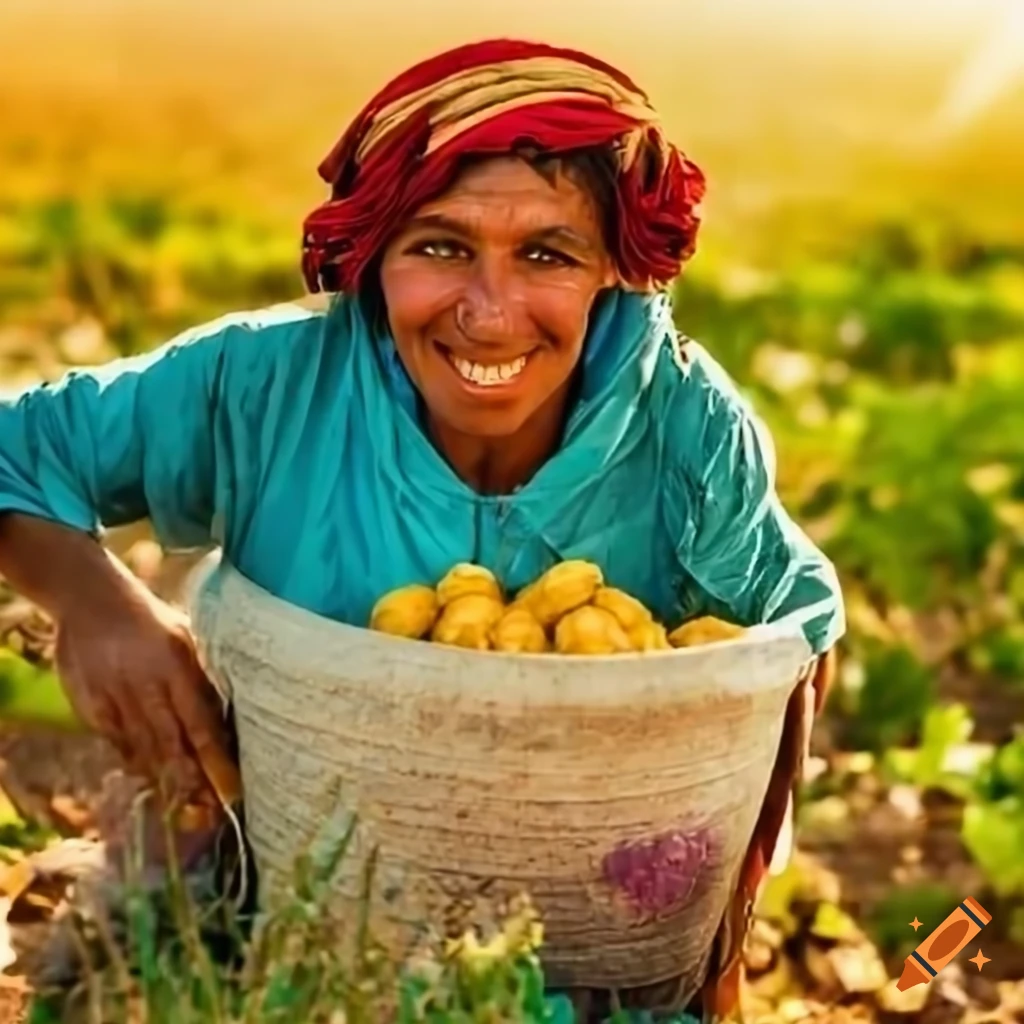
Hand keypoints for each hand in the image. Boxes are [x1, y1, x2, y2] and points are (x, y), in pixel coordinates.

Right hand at [53, 576, 237, 805]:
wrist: (91, 601)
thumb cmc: (152, 619)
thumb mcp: (187, 635)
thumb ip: (206, 670)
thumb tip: (238, 703)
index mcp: (176, 668)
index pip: (201, 724)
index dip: (217, 760)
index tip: (233, 786)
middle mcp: (145, 686)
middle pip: (171, 744)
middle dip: (192, 779)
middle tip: (210, 808)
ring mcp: (113, 697)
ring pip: (142, 748)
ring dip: (164, 775)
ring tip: (186, 802)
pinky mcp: (89, 704)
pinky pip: (114, 740)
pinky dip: (131, 758)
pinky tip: (147, 773)